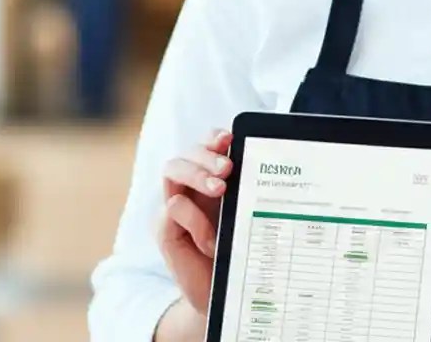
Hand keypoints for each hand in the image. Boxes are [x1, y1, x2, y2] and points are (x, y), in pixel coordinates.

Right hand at [156, 128, 233, 315]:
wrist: (228, 294)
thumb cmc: (241, 251)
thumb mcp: (248, 218)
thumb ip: (248, 192)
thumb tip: (265, 164)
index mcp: (211, 181)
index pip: (205, 147)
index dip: (213, 137)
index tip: (230, 137)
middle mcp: (189, 189)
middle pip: (186, 154)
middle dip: (205, 155)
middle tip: (228, 168)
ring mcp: (174, 209)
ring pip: (172, 170)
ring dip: (196, 174)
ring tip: (220, 188)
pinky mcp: (166, 230)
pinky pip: (174, 208)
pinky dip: (196, 220)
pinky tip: (211, 240)